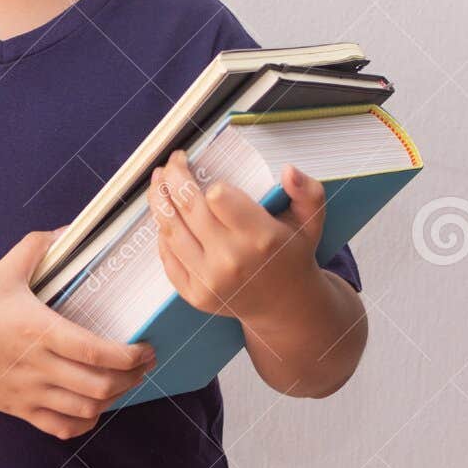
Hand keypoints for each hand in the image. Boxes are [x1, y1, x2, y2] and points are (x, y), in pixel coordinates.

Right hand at [0, 229, 156, 439]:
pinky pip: (63, 429)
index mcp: (38, 331)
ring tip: (123, 380)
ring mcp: (29, 393)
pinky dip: (85, 422)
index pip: (95, 352)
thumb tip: (70, 230)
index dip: (128, 355)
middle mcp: (37, 366)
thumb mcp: (2, 272)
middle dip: (132, 377)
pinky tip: (92, 405)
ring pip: (87, 411)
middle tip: (143, 362)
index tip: (144, 345)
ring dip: (113, 399)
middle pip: (100, 387)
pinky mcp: (20, 410)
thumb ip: (38, 247)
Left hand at [147, 149, 325, 321]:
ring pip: (170, 230)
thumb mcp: (310, 222)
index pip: (217, 197)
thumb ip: (307, 192)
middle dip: (173, 177)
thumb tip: (288, 170)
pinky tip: (164, 215)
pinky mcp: (195, 295)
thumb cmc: (292, 255)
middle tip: (172, 162)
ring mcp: (210, 280)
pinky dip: (161, 233)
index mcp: (261, 237)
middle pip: (187, 207)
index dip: (210, 184)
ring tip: (158, 180)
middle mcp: (232, 260)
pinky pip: (168, 257)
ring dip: (158, 199)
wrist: (285, 306)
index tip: (209, 178)